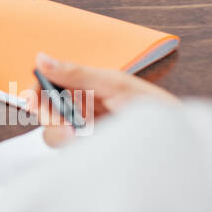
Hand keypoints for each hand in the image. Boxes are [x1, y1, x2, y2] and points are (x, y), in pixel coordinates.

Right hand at [28, 51, 177, 146]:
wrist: (176, 142)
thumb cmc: (151, 107)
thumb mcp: (114, 84)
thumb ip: (77, 73)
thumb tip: (41, 58)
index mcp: (83, 85)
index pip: (46, 86)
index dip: (36, 93)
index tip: (35, 101)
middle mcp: (78, 108)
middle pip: (44, 112)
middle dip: (52, 118)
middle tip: (70, 125)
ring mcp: (82, 133)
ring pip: (52, 135)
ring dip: (64, 136)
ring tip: (85, 138)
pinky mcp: (88, 153)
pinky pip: (68, 153)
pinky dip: (75, 150)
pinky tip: (92, 147)